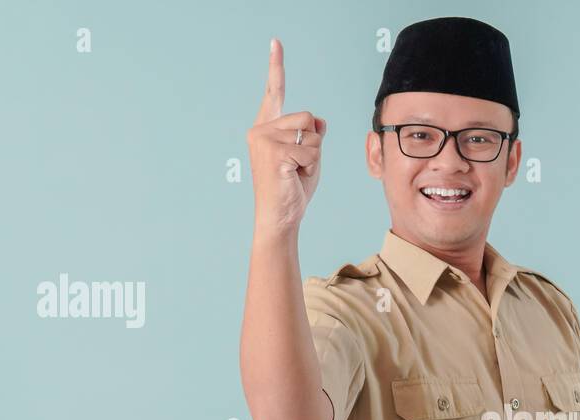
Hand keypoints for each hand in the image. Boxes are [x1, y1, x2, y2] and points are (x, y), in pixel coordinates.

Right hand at [247, 38, 325, 240]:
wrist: (280, 217)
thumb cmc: (292, 190)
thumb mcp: (309, 158)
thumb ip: (312, 137)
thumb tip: (319, 121)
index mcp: (266, 127)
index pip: (275, 93)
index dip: (276, 67)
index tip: (276, 43)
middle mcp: (260, 129)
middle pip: (307, 118)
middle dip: (312, 144)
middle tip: (296, 169)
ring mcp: (264, 139)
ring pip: (311, 135)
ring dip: (312, 157)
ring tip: (295, 174)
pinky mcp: (274, 152)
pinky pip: (310, 151)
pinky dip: (310, 167)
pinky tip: (293, 178)